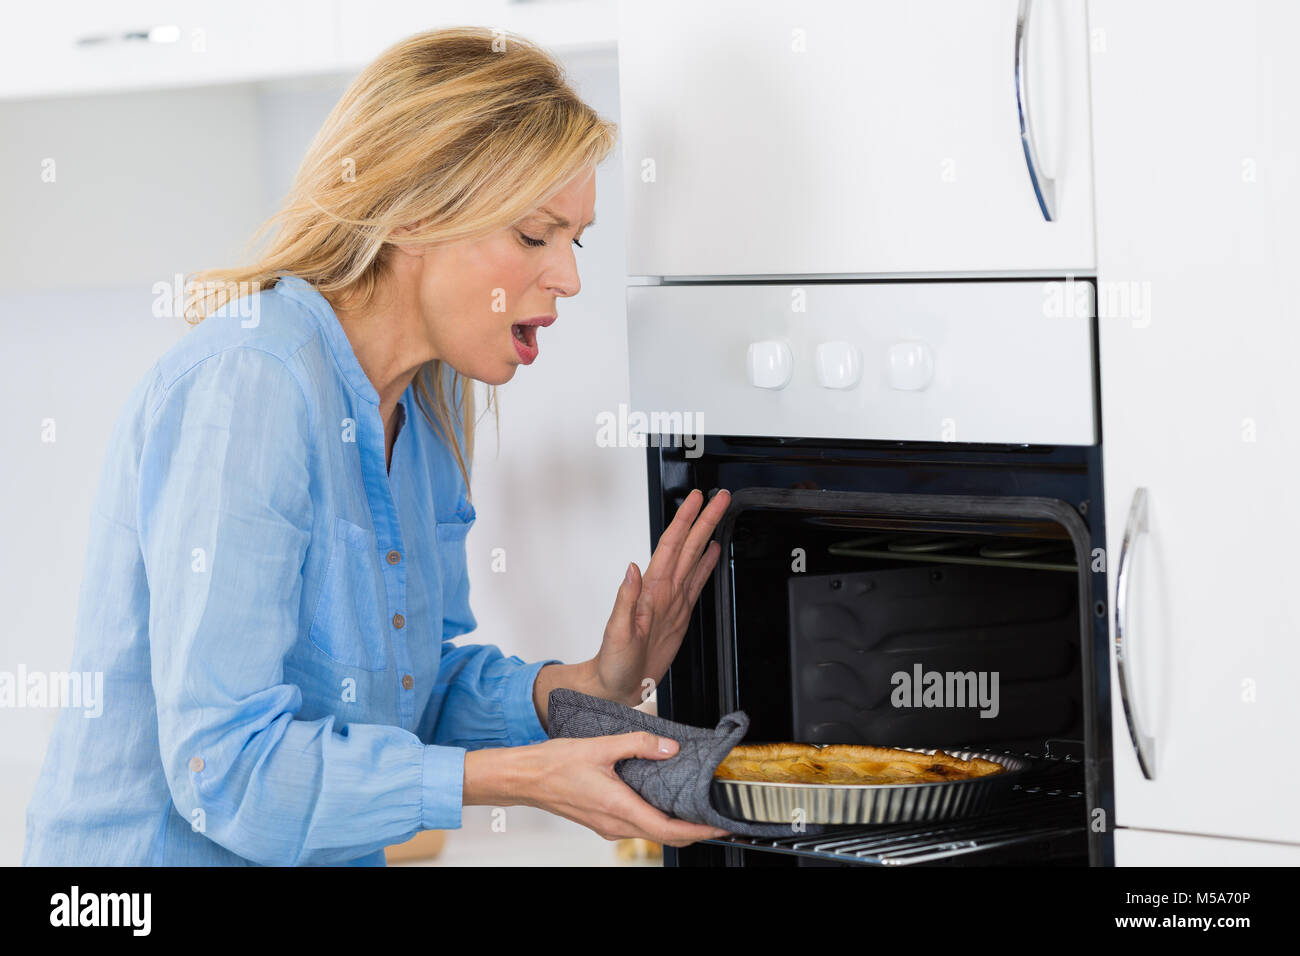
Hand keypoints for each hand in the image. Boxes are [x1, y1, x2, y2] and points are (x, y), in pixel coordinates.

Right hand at [474, 732, 730, 846]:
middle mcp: (615, 823)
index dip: (698, 831)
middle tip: (714, 819)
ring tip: (693, 807)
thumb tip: (668, 747)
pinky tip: (660, 801)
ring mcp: (608, 825)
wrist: (525, 778)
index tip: (718, 827)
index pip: (669, 830)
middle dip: (693, 831)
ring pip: (650, 832)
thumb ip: (639, 744)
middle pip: (664, 836)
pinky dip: (656, 819)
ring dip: (675, 826)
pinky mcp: (602, 820)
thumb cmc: (555, 765)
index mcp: (619, 808)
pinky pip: (636, 825)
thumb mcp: (601, 746)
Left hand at [593, 488, 730, 705]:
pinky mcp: (679, 615)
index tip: (697, 501)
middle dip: (704, 520)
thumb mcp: (617, 632)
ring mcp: (672, 602)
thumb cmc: (612, 662)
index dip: (685, 521)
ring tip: (718, 516)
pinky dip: (707, 566)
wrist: (616, 685)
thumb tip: (632, 569)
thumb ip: (625, 600)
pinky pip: (696, 584)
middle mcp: (662, 591)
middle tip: (719, 498)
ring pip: (694, 560)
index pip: (671, 546)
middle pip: (688, 546)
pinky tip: (713, 553)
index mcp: (650, 591)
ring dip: (707, 536)